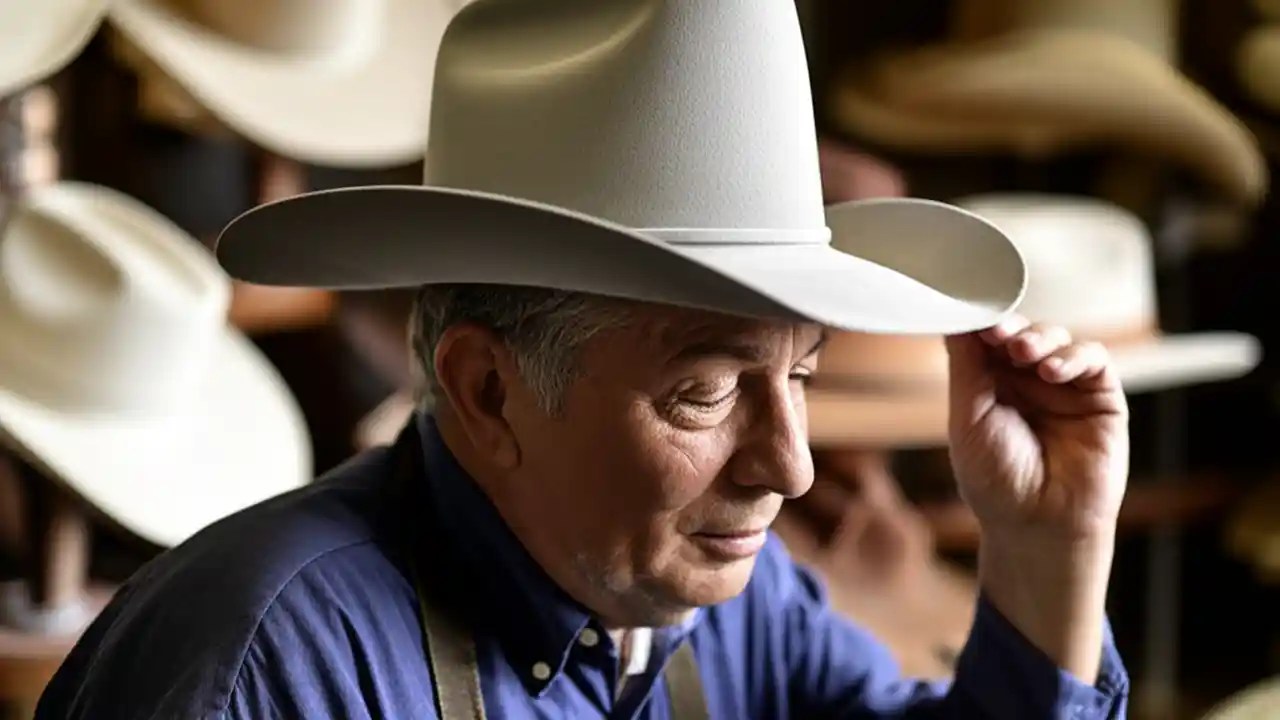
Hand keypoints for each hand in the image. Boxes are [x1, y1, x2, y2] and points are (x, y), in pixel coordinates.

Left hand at [944, 314, 1129, 540]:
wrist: (1038, 524)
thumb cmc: (996, 480)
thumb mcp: (969, 419)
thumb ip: (967, 367)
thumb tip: (955, 317)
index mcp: (990, 385)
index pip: (987, 339)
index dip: (981, 324)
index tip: (970, 315)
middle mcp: (1027, 381)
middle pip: (1022, 332)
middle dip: (1010, 327)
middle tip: (999, 334)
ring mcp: (1065, 388)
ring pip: (1057, 338)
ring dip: (1040, 338)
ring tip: (1024, 354)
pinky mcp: (1101, 398)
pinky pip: (1093, 360)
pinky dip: (1073, 356)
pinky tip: (1052, 371)